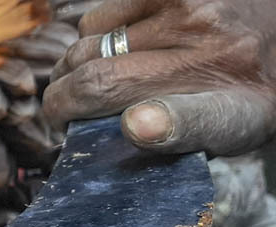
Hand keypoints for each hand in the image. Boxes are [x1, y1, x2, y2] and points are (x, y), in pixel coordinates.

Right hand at [44, 0, 275, 155]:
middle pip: (97, 81)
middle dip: (61, 103)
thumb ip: (186, 133)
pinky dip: (93, 36)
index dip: (151, 127)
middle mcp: (212, 50)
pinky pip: (98, 16)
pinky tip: (114, 47)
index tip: (128, 130)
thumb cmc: (246, 90)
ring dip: (75, 68)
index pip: (188, 120)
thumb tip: (136, 127)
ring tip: (90, 79)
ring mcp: (189, 10)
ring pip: (87, 46)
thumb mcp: (233, 127)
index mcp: (233, 102)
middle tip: (62, 114)